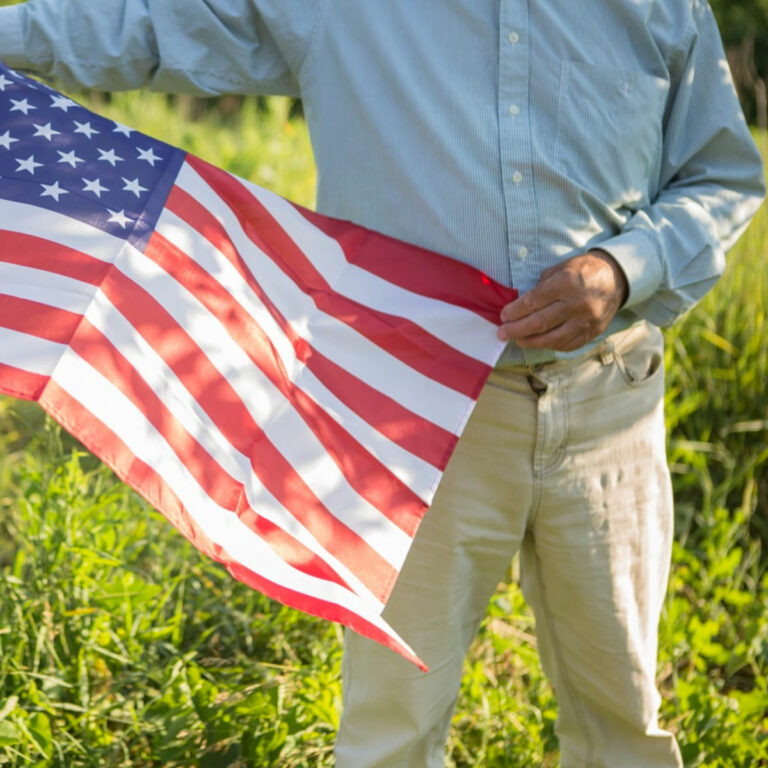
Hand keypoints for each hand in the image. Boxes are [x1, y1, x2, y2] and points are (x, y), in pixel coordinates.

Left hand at [497, 250, 627, 351]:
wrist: (616, 278)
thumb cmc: (583, 270)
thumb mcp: (560, 269)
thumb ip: (541, 287)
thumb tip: (520, 304)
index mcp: (567, 283)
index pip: (534, 302)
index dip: (515, 311)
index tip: (503, 316)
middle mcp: (577, 304)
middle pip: (540, 322)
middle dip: (517, 329)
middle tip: (502, 333)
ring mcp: (586, 321)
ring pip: (553, 338)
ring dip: (531, 341)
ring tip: (518, 340)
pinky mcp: (592, 332)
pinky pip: (567, 344)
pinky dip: (550, 345)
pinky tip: (539, 343)